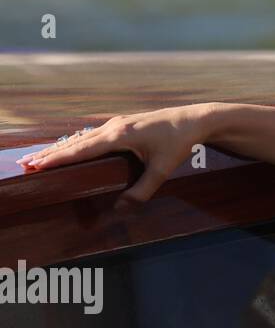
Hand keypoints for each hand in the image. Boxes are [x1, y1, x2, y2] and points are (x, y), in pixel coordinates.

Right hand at [16, 104, 214, 209]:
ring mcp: (117, 123)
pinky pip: (92, 135)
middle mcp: (113, 126)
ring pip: (81, 137)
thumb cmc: (180, 142)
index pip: (81, 150)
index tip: (36, 166)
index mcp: (119, 135)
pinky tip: (68, 148)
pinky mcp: (123, 124)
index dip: (57, 159)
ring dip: (60, 148)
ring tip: (38, 158)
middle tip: (24, 164)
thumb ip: (143, 190)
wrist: (196, 119)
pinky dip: (75, 143)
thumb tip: (122, 208)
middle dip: (49, 154)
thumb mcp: (163, 169)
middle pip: (75, 143)